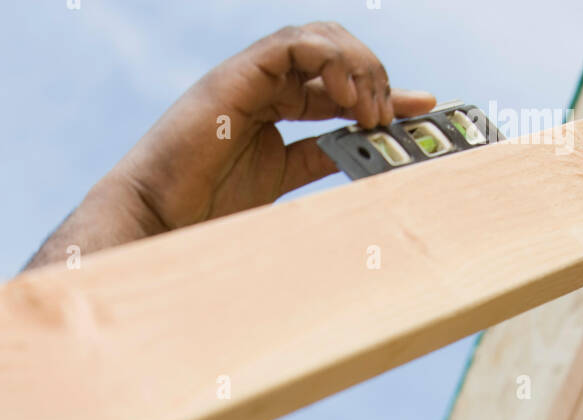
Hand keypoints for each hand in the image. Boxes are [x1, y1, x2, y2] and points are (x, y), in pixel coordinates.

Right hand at [111, 22, 434, 232]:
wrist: (158, 216)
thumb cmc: (205, 207)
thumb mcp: (280, 180)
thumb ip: (318, 158)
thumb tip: (362, 151)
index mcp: (274, 107)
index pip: (340, 86)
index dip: (385, 93)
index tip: (424, 107)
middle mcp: (265, 84)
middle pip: (337, 54)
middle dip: (375, 77)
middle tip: (391, 117)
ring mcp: (251, 75)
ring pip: (321, 39)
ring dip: (359, 67)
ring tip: (371, 109)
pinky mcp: (239, 74)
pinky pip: (295, 44)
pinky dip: (331, 60)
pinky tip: (348, 95)